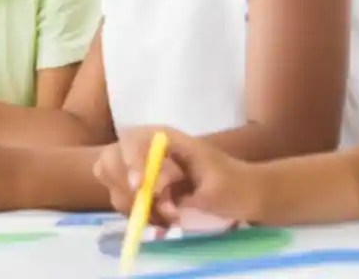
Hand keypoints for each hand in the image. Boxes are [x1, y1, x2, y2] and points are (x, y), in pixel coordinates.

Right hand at [95, 127, 263, 227]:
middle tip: (147, 206)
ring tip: (168, 216)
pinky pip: (125, 202)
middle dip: (124, 187)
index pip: (131, 141)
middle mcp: (146, 149)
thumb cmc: (235, 185)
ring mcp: (141, 169)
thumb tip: (155, 199)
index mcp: (164, 138)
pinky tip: (163, 220)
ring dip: (135, 206)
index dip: (129, 162)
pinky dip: (139, 215)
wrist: (248, 195)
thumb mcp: (216, 188)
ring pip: (114, 185)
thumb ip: (185, 194)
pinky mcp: (142, 189)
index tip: (140, 187)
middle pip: (110, 160)